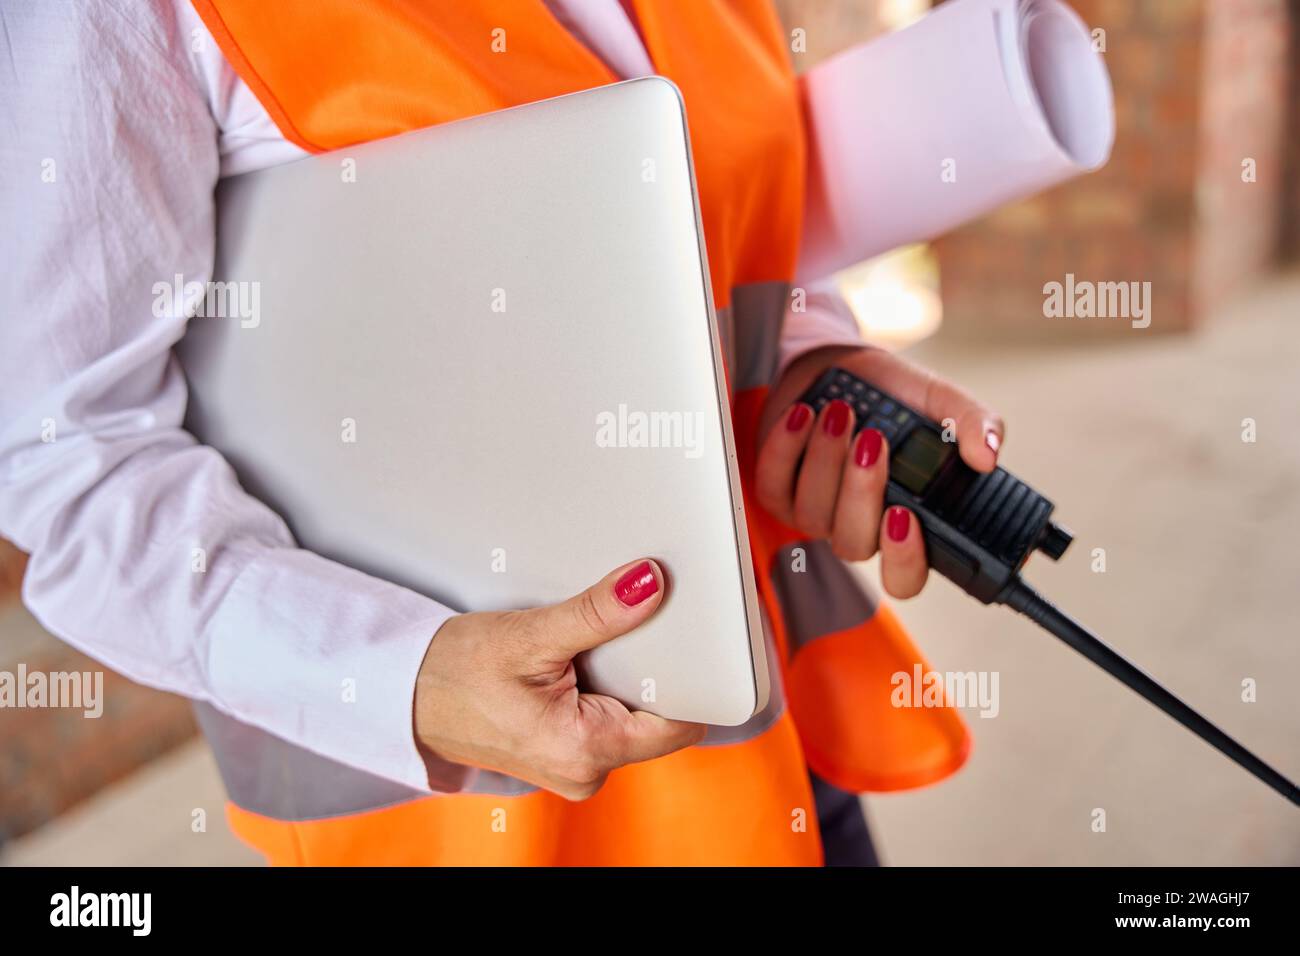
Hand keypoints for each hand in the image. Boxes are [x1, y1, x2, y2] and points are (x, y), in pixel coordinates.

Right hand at [412, 559, 705, 799]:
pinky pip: (609, 719)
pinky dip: (606, 687)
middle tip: (641, 621)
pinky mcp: (566, 754)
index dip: (694, 677)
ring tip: (600, 641)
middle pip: (660, 718)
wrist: (404, 697)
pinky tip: (583, 660)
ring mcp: (576, 768)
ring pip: (635, 717)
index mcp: (585, 752)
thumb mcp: (529, 635)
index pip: (679, 721)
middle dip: (656, 671)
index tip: (697, 635)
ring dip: (628, 677)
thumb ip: (596, 613)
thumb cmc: (452, 674)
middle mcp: (586, 772)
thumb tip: (649, 584)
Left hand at [756, 345, 1003, 598]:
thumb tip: (987, 456)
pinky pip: (775, 486)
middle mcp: (860, 525)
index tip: (904, 515)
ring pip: (813, 514)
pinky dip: (786, 448)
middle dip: (861, 492)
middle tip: (873, 440)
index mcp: (906, 521)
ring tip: (840, 412)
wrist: (842, 366)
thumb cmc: (895, 395)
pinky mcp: (778, 491)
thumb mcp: (942, 402)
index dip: (904, 561)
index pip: (906, 576)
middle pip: (854, 544)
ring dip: (825, 460)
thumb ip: (973, 424)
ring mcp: (816, 513)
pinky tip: (803, 415)